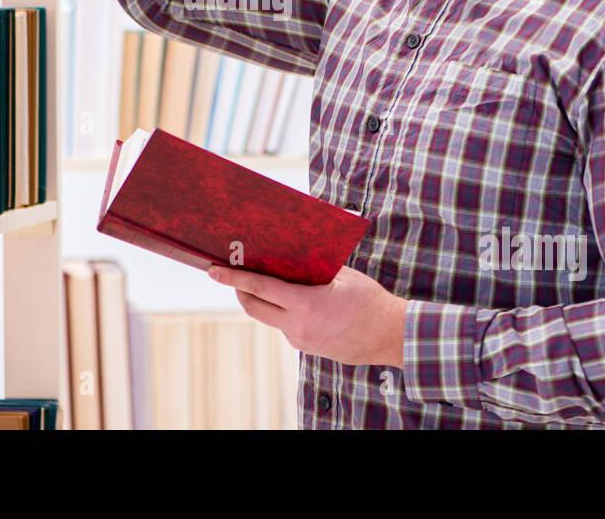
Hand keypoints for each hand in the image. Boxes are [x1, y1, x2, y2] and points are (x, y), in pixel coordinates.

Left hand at [207, 263, 404, 366]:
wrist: (391, 337)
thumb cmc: (370, 301)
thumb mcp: (342, 275)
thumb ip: (313, 267)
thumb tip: (289, 255)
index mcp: (305, 305)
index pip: (259, 288)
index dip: (233, 278)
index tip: (213, 270)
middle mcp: (297, 327)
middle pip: (254, 307)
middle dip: (240, 291)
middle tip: (233, 274)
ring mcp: (300, 341)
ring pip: (270, 318)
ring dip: (265, 301)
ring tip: (271, 282)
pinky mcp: (307, 349)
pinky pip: (286, 327)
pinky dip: (285, 312)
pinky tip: (298, 300)